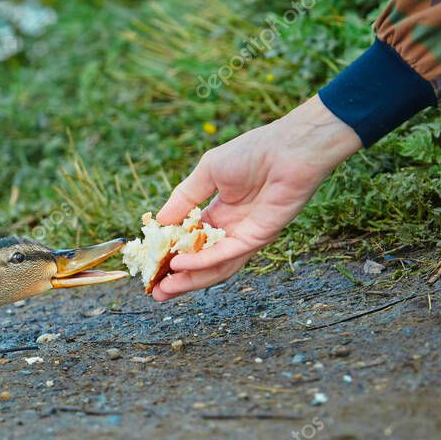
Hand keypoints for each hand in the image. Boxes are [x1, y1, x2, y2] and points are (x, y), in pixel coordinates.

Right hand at [152, 95, 362, 301]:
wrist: (289, 148)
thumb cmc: (252, 152)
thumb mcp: (206, 173)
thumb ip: (184, 198)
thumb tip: (159, 221)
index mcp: (219, 214)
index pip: (191, 242)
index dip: (171, 254)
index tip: (151, 264)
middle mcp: (231, 230)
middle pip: (202, 262)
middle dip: (178, 278)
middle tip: (155, 291)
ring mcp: (245, 237)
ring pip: (214, 267)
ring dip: (189, 280)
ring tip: (164, 290)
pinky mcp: (257, 238)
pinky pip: (226, 255)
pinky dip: (203, 262)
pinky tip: (180, 264)